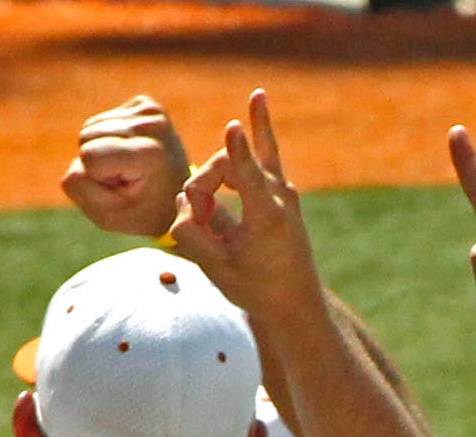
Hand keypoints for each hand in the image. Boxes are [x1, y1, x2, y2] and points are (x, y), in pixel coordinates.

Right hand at [61, 96, 188, 237]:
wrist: (177, 200)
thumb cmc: (142, 212)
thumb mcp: (107, 216)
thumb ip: (78, 186)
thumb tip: (78, 156)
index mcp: (151, 152)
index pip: (90, 156)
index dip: (99, 178)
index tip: (128, 187)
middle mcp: (155, 124)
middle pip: (86, 137)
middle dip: (99, 163)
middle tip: (130, 178)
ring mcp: (152, 111)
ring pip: (89, 128)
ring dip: (102, 150)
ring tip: (132, 167)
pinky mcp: (144, 104)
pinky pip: (99, 121)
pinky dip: (108, 139)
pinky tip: (131, 153)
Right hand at [165, 93, 322, 329]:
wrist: (293, 301)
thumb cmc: (254, 289)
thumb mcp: (216, 269)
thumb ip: (192, 233)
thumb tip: (183, 203)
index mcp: (269, 219)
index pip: (248, 177)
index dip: (237, 152)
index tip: (233, 126)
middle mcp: (280, 199)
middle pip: (224, 168)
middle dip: (201, 189)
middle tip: (200, 221)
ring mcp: (283, 191)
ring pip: (235, 163)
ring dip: (212, 183)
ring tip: (210, 214)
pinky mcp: (280, 190)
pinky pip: (267, 153)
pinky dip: (260, 126)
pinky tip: (258, 97)